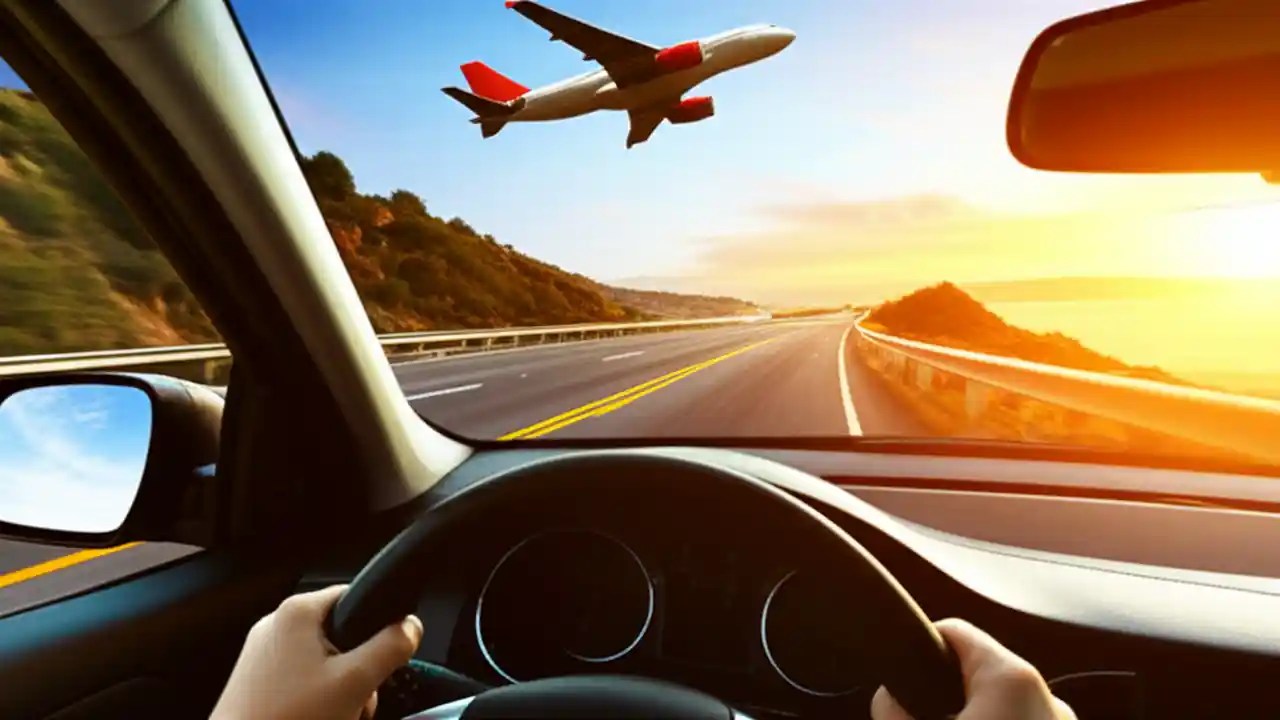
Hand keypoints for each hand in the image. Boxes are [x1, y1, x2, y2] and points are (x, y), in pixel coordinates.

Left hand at [211, 585, 422, 719]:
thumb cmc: (292, 718)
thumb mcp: (355, 682)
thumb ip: (390, 648)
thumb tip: (411, 626)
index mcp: (297, 611)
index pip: (353, 596)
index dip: (377, 625)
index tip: (383, 659)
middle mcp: (274, 623)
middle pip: (339, 633)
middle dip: (357, 668)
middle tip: (358, 699)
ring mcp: (260, 653)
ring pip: (321, 660)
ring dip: (339, 687)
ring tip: (336, 716)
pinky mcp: (253, 681)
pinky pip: (298, 678)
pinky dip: (315, 697)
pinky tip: (316, 719)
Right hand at [871, 619, 1075, 719]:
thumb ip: (894, 706)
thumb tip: (888, 695)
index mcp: (1012, 677)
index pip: (952, 631)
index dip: (920, 649)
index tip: (900, 675)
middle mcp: (1048, 693)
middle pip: (976, 673)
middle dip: (947, 694)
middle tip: (922, 714)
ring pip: (1001, 704)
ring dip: (975, 713)